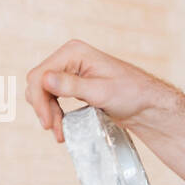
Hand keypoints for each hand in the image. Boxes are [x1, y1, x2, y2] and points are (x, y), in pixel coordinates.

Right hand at [25, 39, 163, 144]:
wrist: (147, 103)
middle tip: (52, 128)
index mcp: (75, 52)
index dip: (38, 100)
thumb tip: (45, 79)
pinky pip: (53, 97)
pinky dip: (54, 112)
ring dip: (48, 113)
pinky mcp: (73, 82)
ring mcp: (71, 69)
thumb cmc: (131, 93)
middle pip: (38, 84)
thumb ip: (71, 86)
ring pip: (43, 92)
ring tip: (60, 132)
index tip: (47, 122)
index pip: (40, 75)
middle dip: (43, 108)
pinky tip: (61, 127)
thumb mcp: (100, 92)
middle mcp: (70, 57)